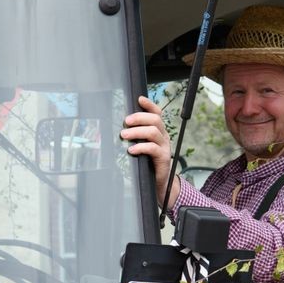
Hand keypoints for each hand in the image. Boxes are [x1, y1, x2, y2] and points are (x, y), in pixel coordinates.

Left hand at [122, 95, 178, 209]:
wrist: (160, 183)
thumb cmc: (147, 163)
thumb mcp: (142, 147)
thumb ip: (136, 137)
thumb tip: (118, 128)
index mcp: (159, 131)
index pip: (157, 113)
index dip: (149, 105)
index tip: (138, 99)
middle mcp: (163, 136)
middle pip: (155, 119)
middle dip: (139, 118)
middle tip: (125, 122)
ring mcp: (165, 147)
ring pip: (153, 132)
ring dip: (137, 132)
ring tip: (124, 135)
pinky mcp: (163, 158)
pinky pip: (153, 148)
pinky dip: (141, 147)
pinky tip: (131, 150)